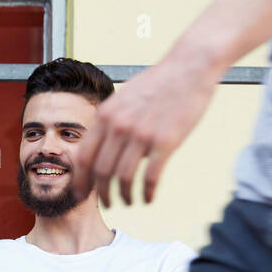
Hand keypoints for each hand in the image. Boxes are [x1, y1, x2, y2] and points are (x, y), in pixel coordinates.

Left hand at [72, 54, 217, 206]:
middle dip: (102, 194)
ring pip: (124, 178)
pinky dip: (147, 192)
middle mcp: (119, 125)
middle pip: (101, 172)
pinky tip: (148, 198)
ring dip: (125, 196)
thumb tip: (107, 148)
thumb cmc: (159, 83)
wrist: (189, 66)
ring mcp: (142, 134)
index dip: (81, 179)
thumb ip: (112, 122)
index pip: (84, 156)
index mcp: (106, 115)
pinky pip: (151, 176)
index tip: (82, 193)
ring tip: (128, 202)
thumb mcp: (125, 97)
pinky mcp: (165, 141)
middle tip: (107, 204)